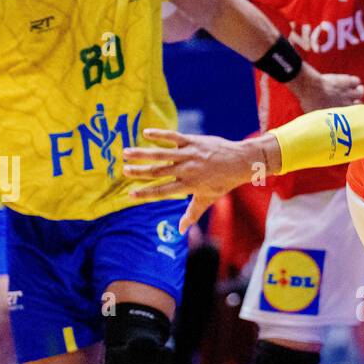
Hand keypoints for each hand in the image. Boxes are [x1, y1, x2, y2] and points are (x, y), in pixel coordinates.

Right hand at [123, 129, 265, 232]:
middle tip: (124, 171)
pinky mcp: (192, 141)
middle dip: (140, 172)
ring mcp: (189, 155)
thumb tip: (181, 231)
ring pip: (162, 154)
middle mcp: (187, 170)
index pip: (162, 191)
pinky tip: (146, 133)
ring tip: (126, 152)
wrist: (239, 162)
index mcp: (188, 186)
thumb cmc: (222, 183)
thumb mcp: (207, 200)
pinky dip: (160, 134)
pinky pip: (173, 137)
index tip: (129, 195)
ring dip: (143, 153)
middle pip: (158, 172)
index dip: (145, 194)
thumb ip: (192, 214)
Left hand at [290, 66, 363, 112]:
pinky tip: (350, 81)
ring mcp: (347, 92)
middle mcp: (347, 104)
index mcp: (340, 113)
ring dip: (359, 90)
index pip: (354, 116)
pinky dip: (355, 81)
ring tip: (356, 88)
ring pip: (361, 91)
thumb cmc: (311, 102)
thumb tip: (318, 122)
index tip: (350, 110)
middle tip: (353, 100)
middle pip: (360, 104)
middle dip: (357, 102)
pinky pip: (356, 81)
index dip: (352, 112)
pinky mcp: (346, 81)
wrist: (311, 88)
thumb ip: (321, 117)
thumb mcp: (316, 114)